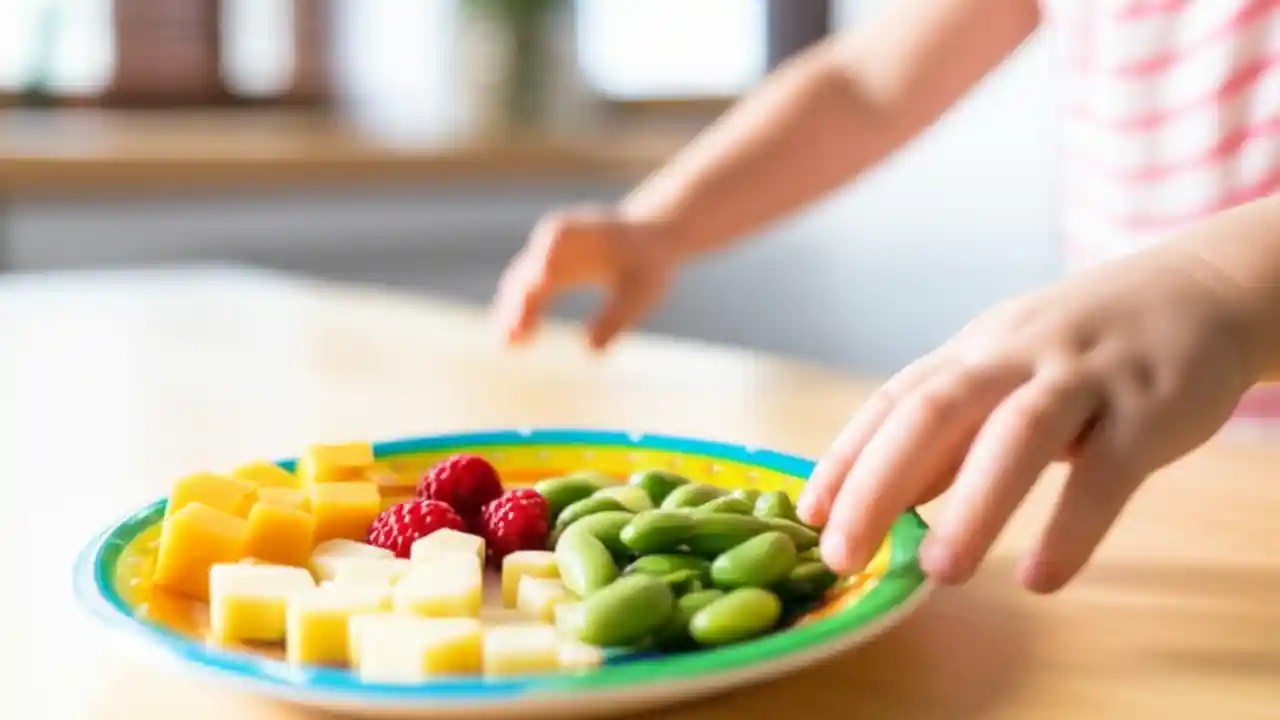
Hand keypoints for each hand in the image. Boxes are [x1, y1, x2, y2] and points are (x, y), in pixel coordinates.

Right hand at [492, 209, 677, 349]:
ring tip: (507, 347)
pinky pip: (525, 291)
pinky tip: (514, 342)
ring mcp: (546, 253)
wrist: (648, 239)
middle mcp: (554, 241)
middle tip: (508, 344)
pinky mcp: (545, 267)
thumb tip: (592, 350)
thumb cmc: (648, 264)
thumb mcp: (641, 291)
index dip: (534, 284)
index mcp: (578, 237)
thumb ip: (617, 317)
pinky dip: (518, 313)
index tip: (525, 314)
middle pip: (527, 275)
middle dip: (516, 308)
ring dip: (510, 313)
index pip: (547, 258)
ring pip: (519, 284)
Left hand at [798, 247, 1256, 591]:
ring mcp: (1083, 377)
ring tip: (939, 573)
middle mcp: (1017, 355)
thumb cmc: (1086, 346)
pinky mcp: (1147, 409)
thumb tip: (883, 500)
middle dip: (877, 483)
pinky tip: (1041, 577)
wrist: (1203, 289)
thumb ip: (952, 435)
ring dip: (973, 506)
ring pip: (1017, 434)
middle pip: (933, 410)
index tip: (806, 514)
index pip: (894, 400)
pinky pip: (1107, 470)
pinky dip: (1071, 525)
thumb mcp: (1008, 372)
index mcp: (974, 350)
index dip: (845, 456)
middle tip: (843, 555)